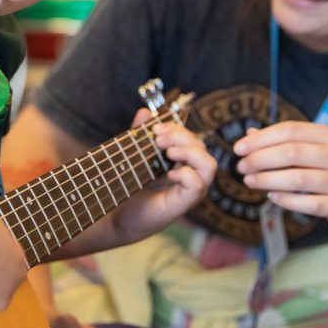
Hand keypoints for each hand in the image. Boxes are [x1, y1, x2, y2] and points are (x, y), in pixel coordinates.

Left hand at [111, 109, 216, 242]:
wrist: (118, 215)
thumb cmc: (130, 187)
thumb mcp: (135, 155)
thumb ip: (140, 135)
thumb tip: (144, 112)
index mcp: (181, 161)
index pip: (191, 138)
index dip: (176, 128)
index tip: (155, 128)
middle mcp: (191, 174)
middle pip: (201, 147)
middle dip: (181, 137)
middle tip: (158, 139)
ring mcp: (190, 189)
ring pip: (209, 165)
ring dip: (189, 153)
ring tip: (168, 153)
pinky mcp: (184, 203)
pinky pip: (198, 185)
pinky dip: (186, 175)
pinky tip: (169, 174)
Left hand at [233, 122, 327, 242]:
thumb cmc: (327, 173)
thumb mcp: (311, 152)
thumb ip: (282, 142)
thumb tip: (248, 133)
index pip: (291, 130)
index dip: (261, 138)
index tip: (238, 148)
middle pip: (292, 153)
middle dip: (260, 159)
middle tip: (241, 167)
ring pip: (298, 179)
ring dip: (268, 180)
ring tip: (249, 181)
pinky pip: (309, 203)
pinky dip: (286, 200)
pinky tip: (271, 197)